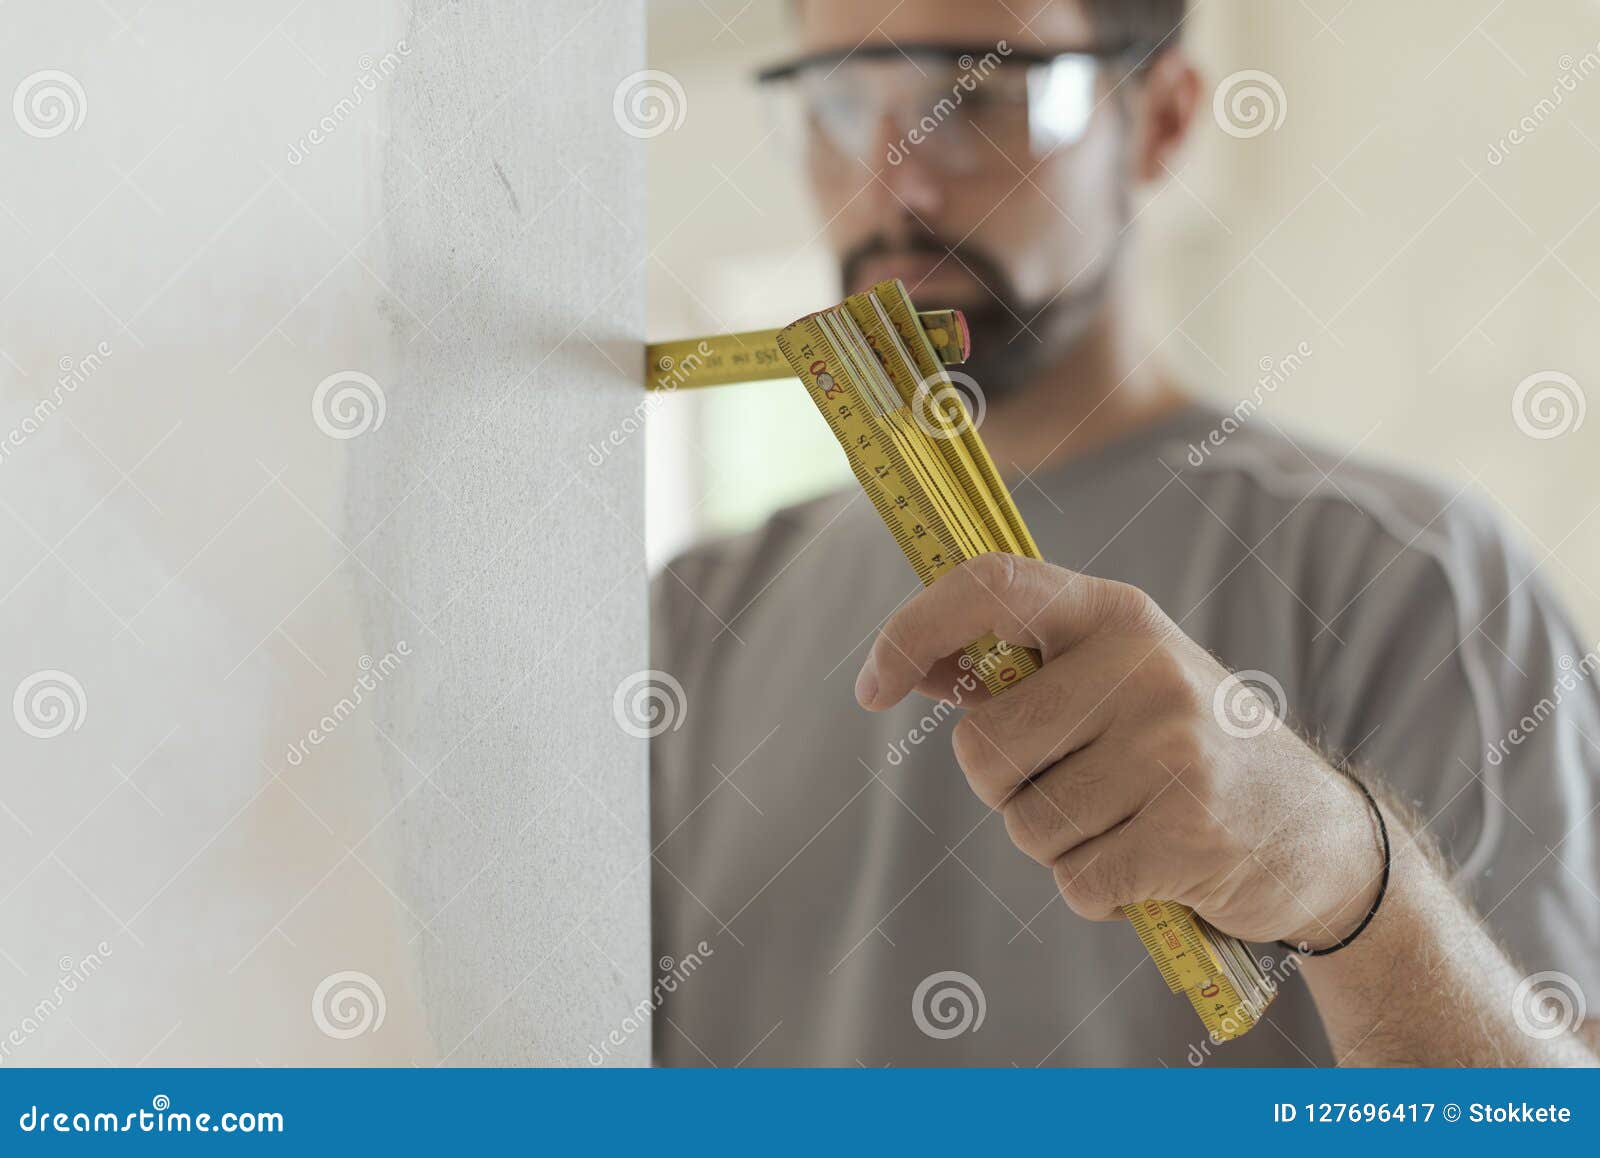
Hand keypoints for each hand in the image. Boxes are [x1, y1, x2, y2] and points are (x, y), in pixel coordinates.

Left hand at [854, 554, 1383, 947]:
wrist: (1319, 835)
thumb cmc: (1190, 752)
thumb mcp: (1121, 682)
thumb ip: (1029, 671)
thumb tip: (917, 666)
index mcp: (1117, 615)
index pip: (989, 586)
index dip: (910, 631)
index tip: (872, 687)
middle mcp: (1144, 666)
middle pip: (983, 747)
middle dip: (1004, 787)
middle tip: (1074, 786)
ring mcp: (1172, 747)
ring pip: (1025, 824)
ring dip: (1058, 843)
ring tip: (1127, 821)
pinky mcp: (1189, 831)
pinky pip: (1075, 881)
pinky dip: (1097, 892)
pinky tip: (1152, 865)